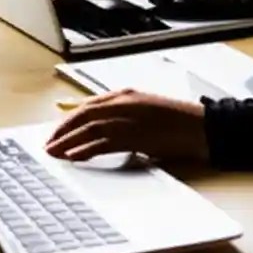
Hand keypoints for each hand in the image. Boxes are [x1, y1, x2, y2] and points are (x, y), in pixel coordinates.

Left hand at [45, 89, 208, 163]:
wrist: (204, 127)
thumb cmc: (177, 122)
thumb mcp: (144, 112)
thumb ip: (121, 116)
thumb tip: (98, 132)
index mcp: (124, 95)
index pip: (87, 106)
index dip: (68, 120)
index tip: (55, 132)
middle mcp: (123, 103)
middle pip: (84, 115)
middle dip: (62, 130)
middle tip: (48, 145)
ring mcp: (130, 117)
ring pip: (90, 128)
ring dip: (68, 141)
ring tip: (53, 153)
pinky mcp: (137, 134)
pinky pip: (105, 142)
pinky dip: (87, 149)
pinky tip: (74, 156)